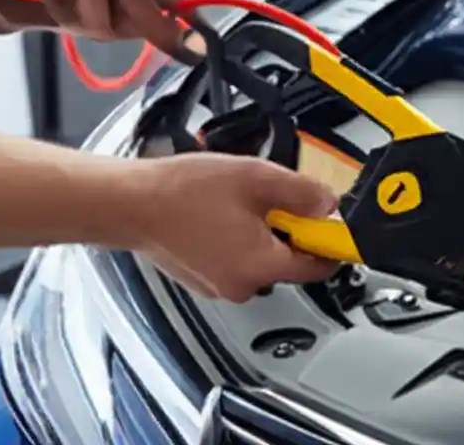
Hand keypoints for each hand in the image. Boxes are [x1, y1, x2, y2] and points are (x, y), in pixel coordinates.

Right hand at [133, 153, 340, 301]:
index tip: (332, 224)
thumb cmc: (181, 193)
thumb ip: (300, 192)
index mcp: (261, 265)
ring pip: (260, 258)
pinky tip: (218, 214)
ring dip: (260, 233)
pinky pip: (235, 260)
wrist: (131, 204)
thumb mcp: (255, 178)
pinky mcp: (204, 279)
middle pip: (288, 261)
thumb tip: (328, 204)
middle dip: (288, 229)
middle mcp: (243, 286)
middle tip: (269, 198)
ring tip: (235, 203)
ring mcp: (220, 286)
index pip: (319, 267)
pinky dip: (236, 239)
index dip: (330, 242)